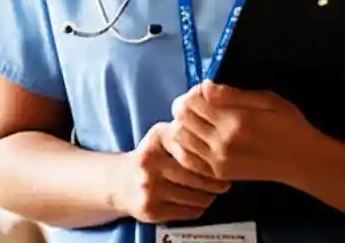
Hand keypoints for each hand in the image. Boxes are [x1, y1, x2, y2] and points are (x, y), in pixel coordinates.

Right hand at [111, 122, 230, 223]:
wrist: (119, 182)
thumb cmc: (151, 157)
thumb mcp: (162, 136)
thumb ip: (186, 132)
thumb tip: (219, 133)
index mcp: (156, 139)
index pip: (193, 148)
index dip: (210, 157)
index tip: (220, 162)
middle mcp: (149, 162)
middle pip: (194, 174)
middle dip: (214, 181)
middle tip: (225, 183)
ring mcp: (148, 188)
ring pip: (193, 196)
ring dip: (209, 196)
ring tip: (214, 193)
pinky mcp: (150, 210)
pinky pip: (186, 211)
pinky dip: (198, 208)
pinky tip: (200, 203)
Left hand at [166, 80, 318, 182]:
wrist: (301, 160)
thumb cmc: (288, 125)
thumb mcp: (267, 100)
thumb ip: (233, 95)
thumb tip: (205, 87)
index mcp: (234, 121)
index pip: (192, 103)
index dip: (194, 92)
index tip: (204, 90)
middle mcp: (221, 142)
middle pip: (183, 120)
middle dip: (185, 106)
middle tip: (199, 103)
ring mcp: (218, 161)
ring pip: (181, 139)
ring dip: (184, 125)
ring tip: (198, 120)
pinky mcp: (219, 173)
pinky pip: (189, 158)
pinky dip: (186, 146)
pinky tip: (198, 138)